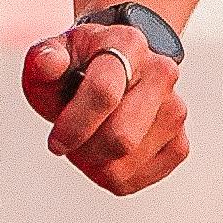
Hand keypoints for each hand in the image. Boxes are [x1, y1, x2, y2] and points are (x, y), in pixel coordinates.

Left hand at [22, 12, 187, 195]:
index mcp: (128, 44)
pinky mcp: (179, 143)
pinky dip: (114, 175)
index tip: (56, 141)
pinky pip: (140, 178)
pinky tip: (106, 154)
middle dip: (85, 150)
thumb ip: (43, 60)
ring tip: (89, 141)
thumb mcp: (51, 56)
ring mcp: (175, 109)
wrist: (115, 70)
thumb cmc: (78, 68)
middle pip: (121, 137)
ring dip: (96, 163)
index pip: (104, 92)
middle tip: (72, 142)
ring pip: (127, 163)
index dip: (74, 126)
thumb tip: (49, 64)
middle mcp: (161, 73)